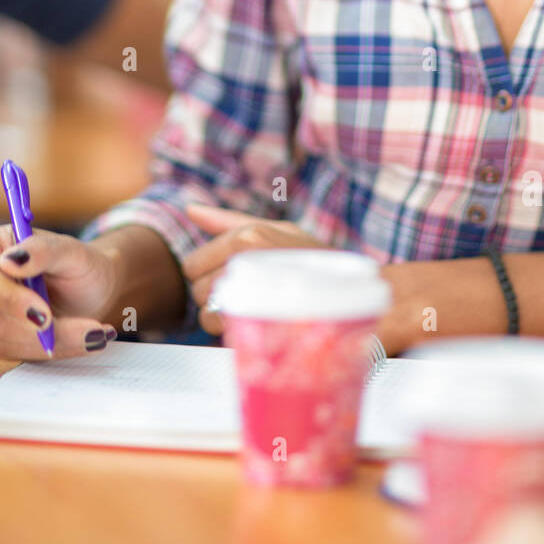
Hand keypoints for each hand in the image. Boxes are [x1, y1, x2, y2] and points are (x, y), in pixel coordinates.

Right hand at [0, 224, 121, 359]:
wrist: (88, 289)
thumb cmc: (79, 264)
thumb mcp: (71, 251)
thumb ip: (43, 250)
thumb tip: (10, 261)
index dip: (5, 299)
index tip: (44, 313)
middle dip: (36, 331)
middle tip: (87, 331)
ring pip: (1, 341)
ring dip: (49, 343)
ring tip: (92, 335)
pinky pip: (12, 353)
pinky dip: (49, 350)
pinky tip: (79, 340)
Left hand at [182, 204, 328, 334]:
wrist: (353, 295)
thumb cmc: (314, 259)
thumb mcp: (278, 230)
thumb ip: (228, 221)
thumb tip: (189, 209)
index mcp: (247, 237)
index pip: (190, 265)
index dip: (207, 274)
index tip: (233, 276)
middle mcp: (246, 262)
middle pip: (197, 291)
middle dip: (215, 296)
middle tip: (247, 293)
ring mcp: (252, 293)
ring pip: (206, 315)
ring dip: (223, 318)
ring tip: (253, 310)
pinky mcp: (259, 324)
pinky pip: (224, 334)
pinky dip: (235, 334)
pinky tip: (258, 325)